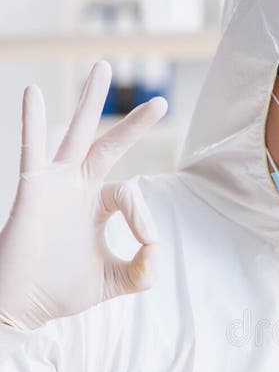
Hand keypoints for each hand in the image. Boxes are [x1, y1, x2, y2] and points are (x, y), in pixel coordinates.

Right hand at [0, 61, 167, 329]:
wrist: (26, 303)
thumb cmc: (65, 289)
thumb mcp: (117, 281)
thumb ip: (143, 269)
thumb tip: (156, 248)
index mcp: (99, 205)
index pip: (132, 194)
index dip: (145, 218)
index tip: (147, 243)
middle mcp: (80, 188)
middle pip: (110, 145)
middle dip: (135, 124)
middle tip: (160, 102)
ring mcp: (57, 184)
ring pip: (77, 135)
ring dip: (90, 102)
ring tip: (104, 68)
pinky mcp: (33, 189)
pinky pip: (33, 149)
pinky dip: (31, 120)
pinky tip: (32, 91)